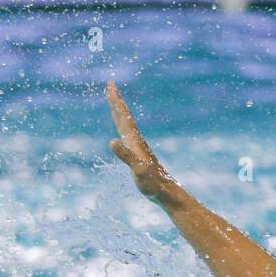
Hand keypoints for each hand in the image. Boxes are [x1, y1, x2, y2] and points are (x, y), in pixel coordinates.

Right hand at [106, 79, 173, 200]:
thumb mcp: (138, 170)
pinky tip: (120, 128)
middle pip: (124, 115)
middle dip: (116, 100)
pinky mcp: (137, 153)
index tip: (111, 84)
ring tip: (113, 101)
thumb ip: (125, 156)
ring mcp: (136, 146)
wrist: (165, 191)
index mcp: (134, 141)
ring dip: (118, 110)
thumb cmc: (152, 183)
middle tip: (110, 84)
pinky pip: (126, 133)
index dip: (116, 100)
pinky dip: (121, 125)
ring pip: (125, 123)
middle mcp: (136, 140)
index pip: (123, 116)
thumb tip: (111, 141)